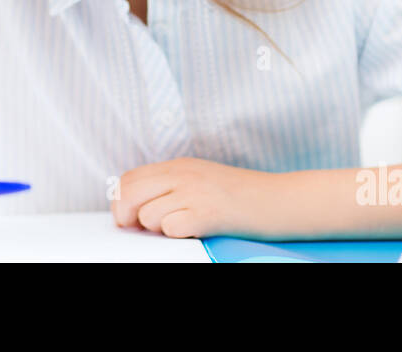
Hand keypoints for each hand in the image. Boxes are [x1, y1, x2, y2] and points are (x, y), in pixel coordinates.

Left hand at [109, 157, 279, 238]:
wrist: (281, 200)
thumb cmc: (243, 196)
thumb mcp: (201, 180)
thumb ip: (170, 186)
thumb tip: (134, 207)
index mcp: (179, 166)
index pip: (129, 178)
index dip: (120, 200)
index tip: (127, 217)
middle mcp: (183, 175)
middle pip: (129, 194)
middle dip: (126, 216)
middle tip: (139, 228)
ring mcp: (195, 192)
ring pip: (147, 215)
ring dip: (158, 228)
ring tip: (182, 226)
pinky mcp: (208, 213)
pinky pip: (171, 228)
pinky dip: (178, 235)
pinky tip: (196, 230)